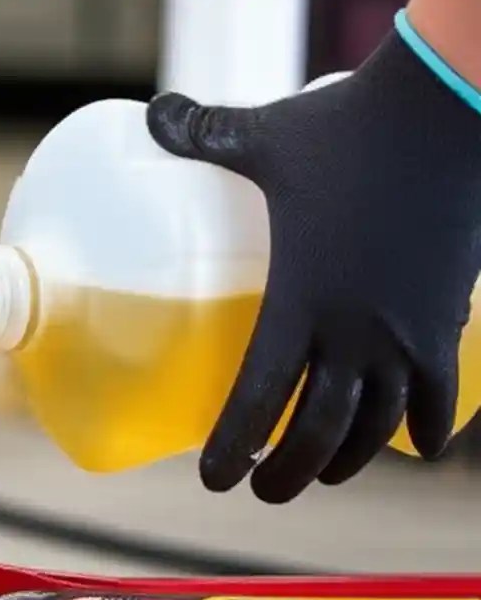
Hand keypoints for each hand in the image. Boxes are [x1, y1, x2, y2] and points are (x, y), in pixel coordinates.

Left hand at [147, 30, 480, 501]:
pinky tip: (417, 443)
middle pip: (320, 429)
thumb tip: (150, 113)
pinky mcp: (449, 316)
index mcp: (300, 297)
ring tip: (324, 474)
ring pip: (379, 422)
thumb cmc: (349, 125)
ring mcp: (408, 328)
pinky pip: (439, 392)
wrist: (447, 108)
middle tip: (260, 491)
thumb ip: (201, 133)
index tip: (214, 480)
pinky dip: (427, 425)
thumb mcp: (262, 136)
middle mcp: (356, 328)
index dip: (235, 446)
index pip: (259, 396)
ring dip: (349, 459)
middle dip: (287, 472)